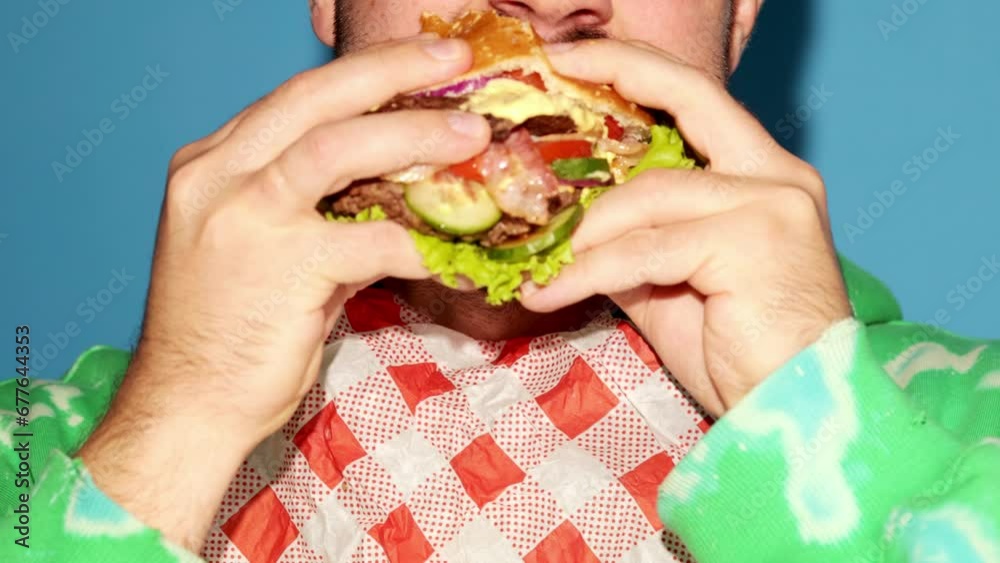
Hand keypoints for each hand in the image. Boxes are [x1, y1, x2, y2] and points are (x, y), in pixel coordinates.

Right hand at [78, 35, 490, 550]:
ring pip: (338, 147)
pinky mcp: (280, 266)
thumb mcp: (263, 249)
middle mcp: (219, 176)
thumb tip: (395, 189)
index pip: (294, 100)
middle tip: (452, 57)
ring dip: (414, 135)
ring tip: (472, 136)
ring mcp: (245, 217)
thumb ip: (318, 210)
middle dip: (389, 69)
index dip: (361, 77)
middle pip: (314, 97)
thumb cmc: (230, 332)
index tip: (417, 65)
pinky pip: (370, 239)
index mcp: (212, 165)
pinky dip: (419, 241)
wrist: (189, 405)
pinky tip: (453, 250)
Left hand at [521, 40, 852, 416]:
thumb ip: (633, 240)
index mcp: (764, 176)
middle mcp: (777, 176)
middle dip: (618, 71)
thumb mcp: (669, 284)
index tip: (577, 56)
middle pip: (689, 99)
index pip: (698, 99)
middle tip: (556, 67)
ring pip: (648, 195)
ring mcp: (771, 204)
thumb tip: (569, 224)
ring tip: (545, 267)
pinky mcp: (752, 241)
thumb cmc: (738, 352)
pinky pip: (643, 248)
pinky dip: (589, 271)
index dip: (638, 68)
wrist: (794, 411)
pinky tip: (553, 291)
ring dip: (585, 235)